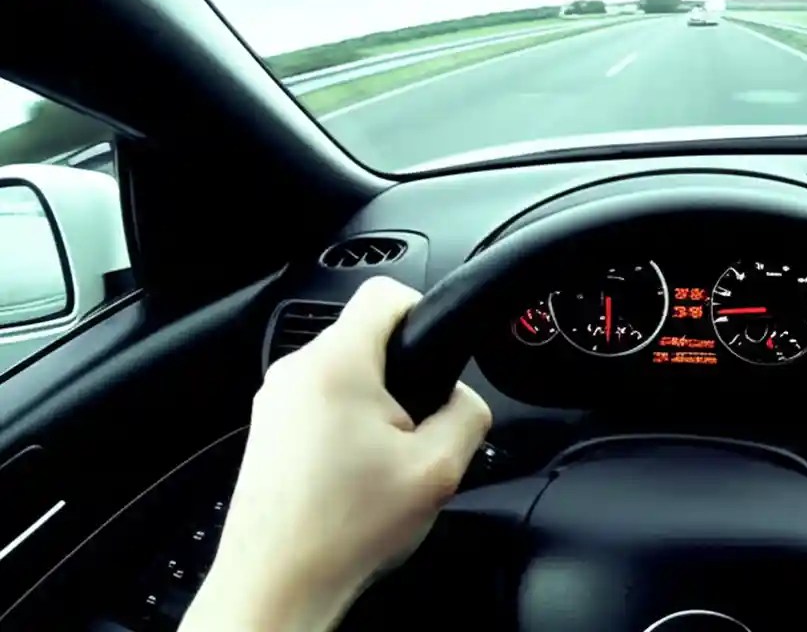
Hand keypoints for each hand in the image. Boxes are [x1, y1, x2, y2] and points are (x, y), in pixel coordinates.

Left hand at [180, 277, 492, 631]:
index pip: (386, 292)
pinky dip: (346, 430)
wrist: (276, 585)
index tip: (438, 351)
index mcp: (338, 365)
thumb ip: (468, 415)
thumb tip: (466, 402)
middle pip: (366, 338)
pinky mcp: (266, 432)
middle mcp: (296, 372)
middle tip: (416, 432)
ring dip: (374, 408)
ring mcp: (274, 402)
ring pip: (344, 376)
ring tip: (385, 464)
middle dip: (403, 377)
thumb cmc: (343, 531)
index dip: (424, 310)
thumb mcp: (439, 470)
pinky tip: (357, 480)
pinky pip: (319, 406)